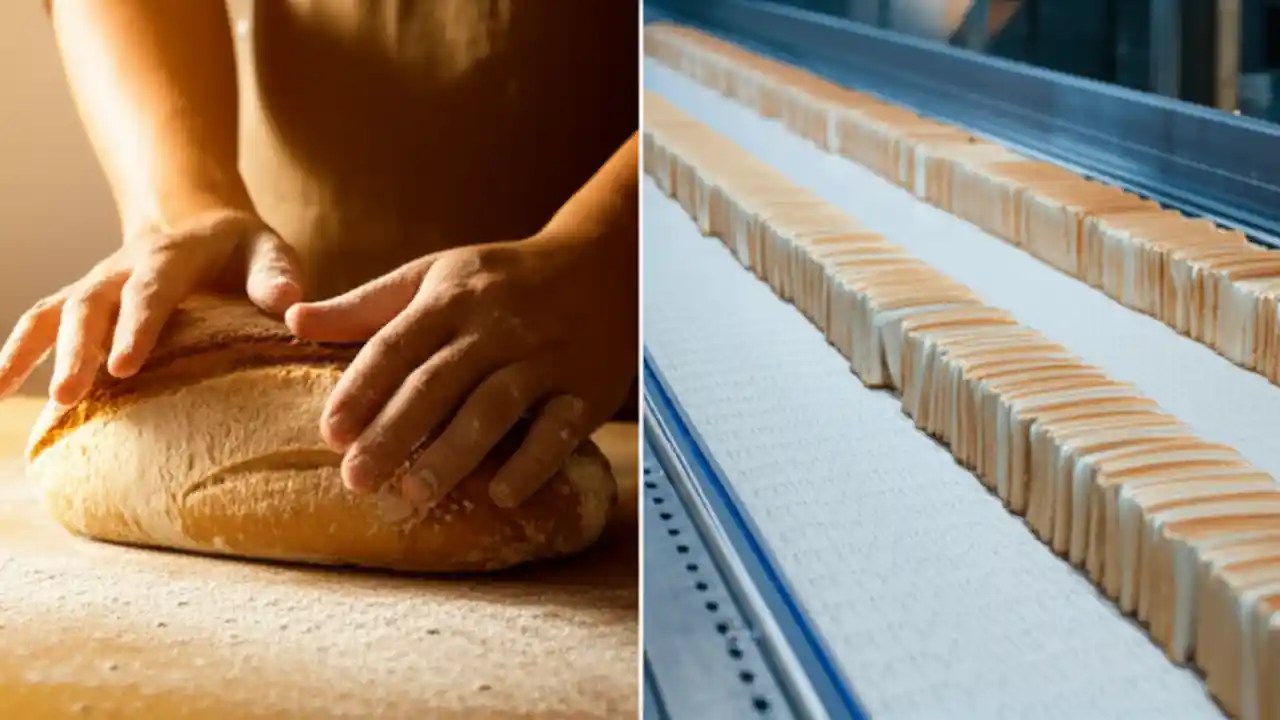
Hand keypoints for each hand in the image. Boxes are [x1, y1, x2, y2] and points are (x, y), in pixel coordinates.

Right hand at [0, 209, 301, 402]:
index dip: (137, 327)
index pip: (153, 290)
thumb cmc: (242, 251)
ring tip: (4, 393)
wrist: (198, 222)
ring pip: (56, 312)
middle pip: (92, 304)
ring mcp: (97, 284)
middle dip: (79, 349)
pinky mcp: (82, 303)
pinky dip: (17, 352)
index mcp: (173, 255)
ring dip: (32, 351)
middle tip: (71, 396)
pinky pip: (40, 323)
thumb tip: (287, 303)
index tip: (125, 367)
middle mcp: (124, 268)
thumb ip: (276, 275)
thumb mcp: (269, 251)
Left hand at [286, 231, 635, 508]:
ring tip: (414, 493)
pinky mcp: (587, 387)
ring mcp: (545, 357)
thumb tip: (292, 320)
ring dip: (453, 452)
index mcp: (452, 296)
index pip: (397, 345)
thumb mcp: (435, 275)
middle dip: (395, 432)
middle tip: (357, 480)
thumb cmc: (504, 278)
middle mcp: (497, 326)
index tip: (331, 432)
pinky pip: (559, 429)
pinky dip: (532, 463)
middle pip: (438, 382)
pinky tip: (502, 495)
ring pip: (494, 407)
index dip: (362, 389)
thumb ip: (366, 305)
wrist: (604, 262)